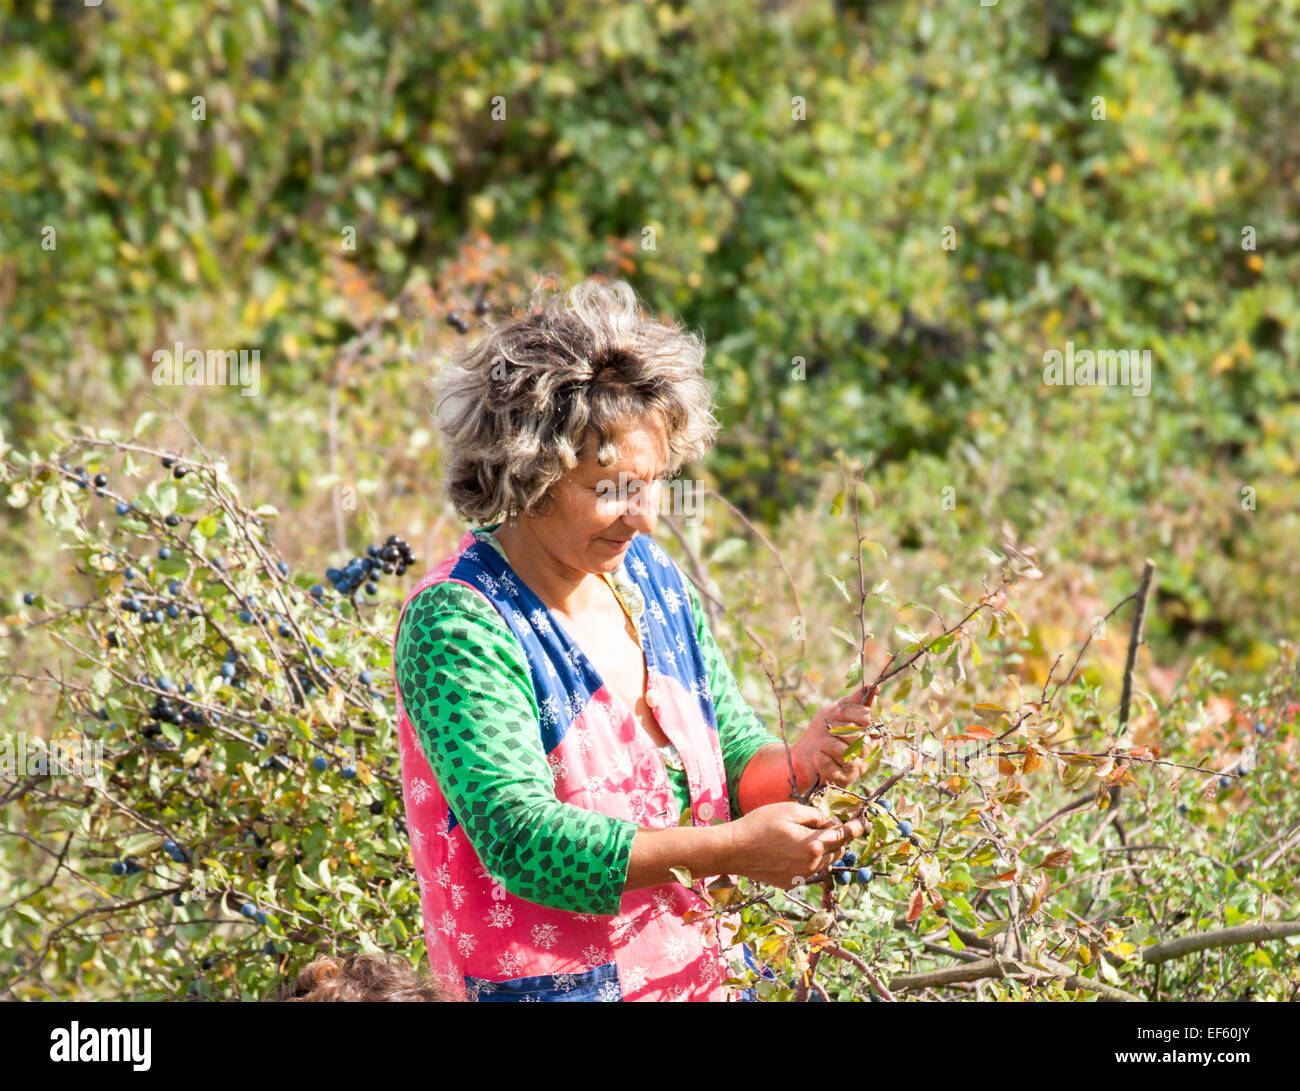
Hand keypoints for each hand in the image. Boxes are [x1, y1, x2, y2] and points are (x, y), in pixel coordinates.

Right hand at [725, 802, 867, 888]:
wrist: (733, 850)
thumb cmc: (759, 825)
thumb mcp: (789, 810)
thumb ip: (815, 815)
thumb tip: (829, 822)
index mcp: (813, 845)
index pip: (843, 836)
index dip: (855, 828)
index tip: (863, 823)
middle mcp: (811, 864)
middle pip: (836, 851)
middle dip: (838, 838)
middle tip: (829, 824)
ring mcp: (801, 876)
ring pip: (824, 862)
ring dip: (824, 850)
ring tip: (808, 836)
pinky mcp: (790, 883)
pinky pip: (808, 870)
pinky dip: (808, 860)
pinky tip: (792, 849)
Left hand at [792, 682, 878, 792]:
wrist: (804, 753)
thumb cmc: (822, 731)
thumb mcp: (836, 712)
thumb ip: (854, 701)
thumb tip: (873, 686)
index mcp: (869, 733)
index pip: (866, 718)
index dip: (847, 713)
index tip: (835, 713)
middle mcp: (867, 752)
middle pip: (856, 735)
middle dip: (835, 730)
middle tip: (827, 732)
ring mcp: (856, 768)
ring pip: (842, 751)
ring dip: (825, 744)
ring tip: (822, 746)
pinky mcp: (843, 781)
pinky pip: (830, 765)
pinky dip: (820, 758)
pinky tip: (818, 758)